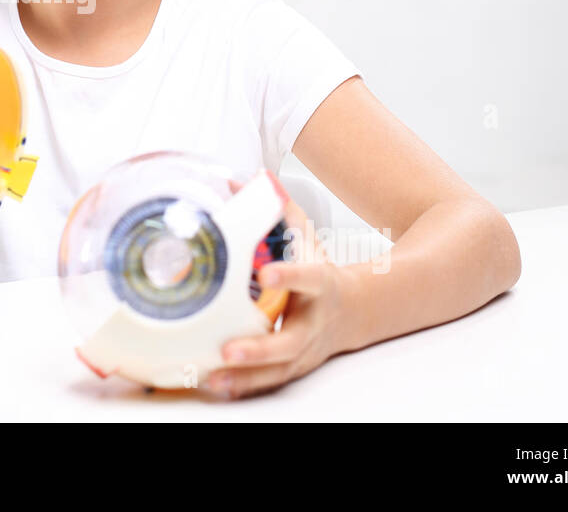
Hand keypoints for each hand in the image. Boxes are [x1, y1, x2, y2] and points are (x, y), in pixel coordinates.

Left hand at [205, 192, 350, 398]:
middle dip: (260, 347)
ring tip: (214, 378)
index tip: (266, 274)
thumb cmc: (319, 271)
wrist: (353, 310)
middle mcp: (313, 322)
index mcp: (320, 285)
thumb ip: (276, 209)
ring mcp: (304, 350)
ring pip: (277, 370)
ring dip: (246, 377)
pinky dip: (244, 386)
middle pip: (289, 341)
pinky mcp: (293, 368)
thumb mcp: (304, 237)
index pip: (307, 278)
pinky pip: (268, 382)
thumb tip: (239, 182)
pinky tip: (216, 386)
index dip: (289, 277)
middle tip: (229, 349)